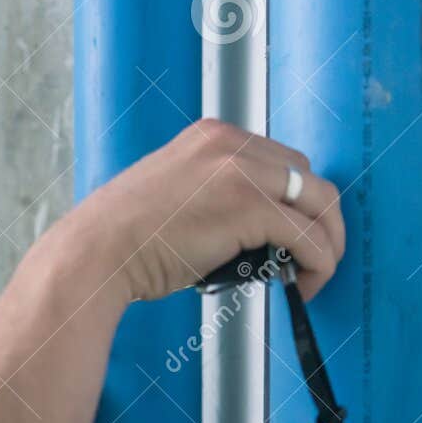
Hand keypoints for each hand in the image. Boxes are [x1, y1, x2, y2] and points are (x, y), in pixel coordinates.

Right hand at [54, 118, 344, 305]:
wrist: (95, 253)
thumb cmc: (122, 240)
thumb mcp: (172, 195)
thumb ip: (212, 195)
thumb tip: (250, 232)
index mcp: (211, 136)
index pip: (278, 161)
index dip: (291, 202)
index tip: (287, 236)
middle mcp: (231, 143)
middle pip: (306, 176)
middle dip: (314, 219)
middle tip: (303, 259)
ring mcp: (243, 172)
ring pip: (319, 202)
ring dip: (326, 242)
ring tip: (311, 276)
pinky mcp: (250, 208)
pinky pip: (308, 236)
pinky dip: (318, 263)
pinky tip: (302, 286)